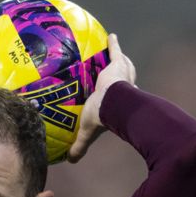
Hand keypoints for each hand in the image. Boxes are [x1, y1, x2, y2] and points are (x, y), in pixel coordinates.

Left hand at [67, 33, 136, 162]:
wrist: (114, 102)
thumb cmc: (103, 116)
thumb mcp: (88, 131)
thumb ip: (80, 144)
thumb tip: (70, 161)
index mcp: (119, 103)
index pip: (120, 100)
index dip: (119, 99)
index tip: (114, 98)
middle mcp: (124, 88)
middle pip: (125, 80)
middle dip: (124, 76)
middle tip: (118, 72)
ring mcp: (121, 74)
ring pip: (123, 65)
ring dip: (120, 59)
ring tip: (115, 52)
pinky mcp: (117, 64)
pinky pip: (115, 50)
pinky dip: (113, 43)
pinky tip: (110, 35)